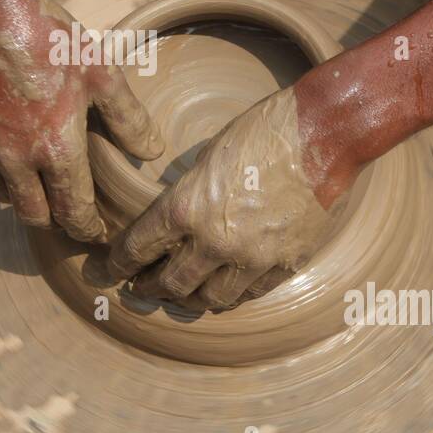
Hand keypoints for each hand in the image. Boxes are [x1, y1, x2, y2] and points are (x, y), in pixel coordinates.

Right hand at [0, 0, 162, 242]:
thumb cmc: (49, 36)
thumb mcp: (101, 72)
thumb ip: (128, 118)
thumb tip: (151, 151)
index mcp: (55, 148)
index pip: (74, 212)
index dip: (89, 229)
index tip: (98, 234)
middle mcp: (14, 159)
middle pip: (36, 215)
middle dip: (57, 221)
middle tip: (73, 213)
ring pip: (4, 194)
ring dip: (25, 195)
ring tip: (42, 181)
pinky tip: (11, 141)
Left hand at [107, 74, 366, 309]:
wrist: (323, 135)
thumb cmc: (262, 132)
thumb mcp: (208, 156)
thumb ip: (188, 195)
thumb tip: (172, 222)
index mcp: (186, 207)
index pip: (137, 248)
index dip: (117, 264)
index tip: (109, 270)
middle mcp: (215, 240)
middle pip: (170, 284)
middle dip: (148, 289)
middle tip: (140, 289)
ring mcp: (253, 258)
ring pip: (210, 299)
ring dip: (190, 299)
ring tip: (181, 295)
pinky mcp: (286, 264)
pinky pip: (250, 294)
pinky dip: (232, 294)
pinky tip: (223, 290)